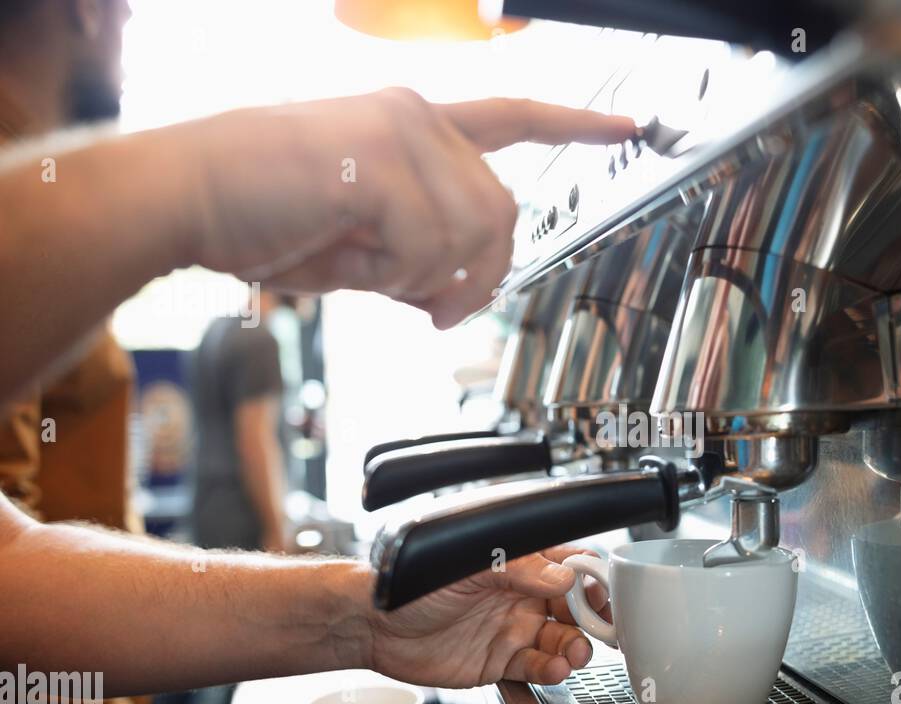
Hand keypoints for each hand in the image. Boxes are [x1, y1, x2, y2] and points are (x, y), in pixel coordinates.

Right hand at [180, 92, 635, 327]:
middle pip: (503, 211)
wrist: (190, 198)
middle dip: (478, 276)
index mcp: (417, 125)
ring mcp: (402, 131)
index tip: (629, 127)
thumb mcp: (365, 238)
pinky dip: (394, 275)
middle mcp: (418, 116)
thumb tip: (461, 286)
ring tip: (368, 272)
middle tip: (434, 309)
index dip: (577, 123)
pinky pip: (429, 245)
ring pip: (472, 232)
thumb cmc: (267, 216)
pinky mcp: (380, 159)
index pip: (515, 115)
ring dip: (424, 276)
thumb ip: (423, 246)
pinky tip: (350, 260)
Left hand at [363, 547, 609, 687]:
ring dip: (577, 646)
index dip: (592, 577)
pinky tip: (556, 668)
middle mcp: (521, 595)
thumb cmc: (412, 583)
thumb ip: (518, 569)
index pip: (569, 565)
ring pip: (561, 639)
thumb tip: (562, 578)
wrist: (373, 625)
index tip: (604, 591)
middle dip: (593, 618)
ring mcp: (512, 629)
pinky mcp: (499, 662)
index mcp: (519, 564)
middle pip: (574, 606)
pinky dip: (552, 670)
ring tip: (576, 654)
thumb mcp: (469, 565)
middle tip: (602, 629)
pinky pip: (537, 667)